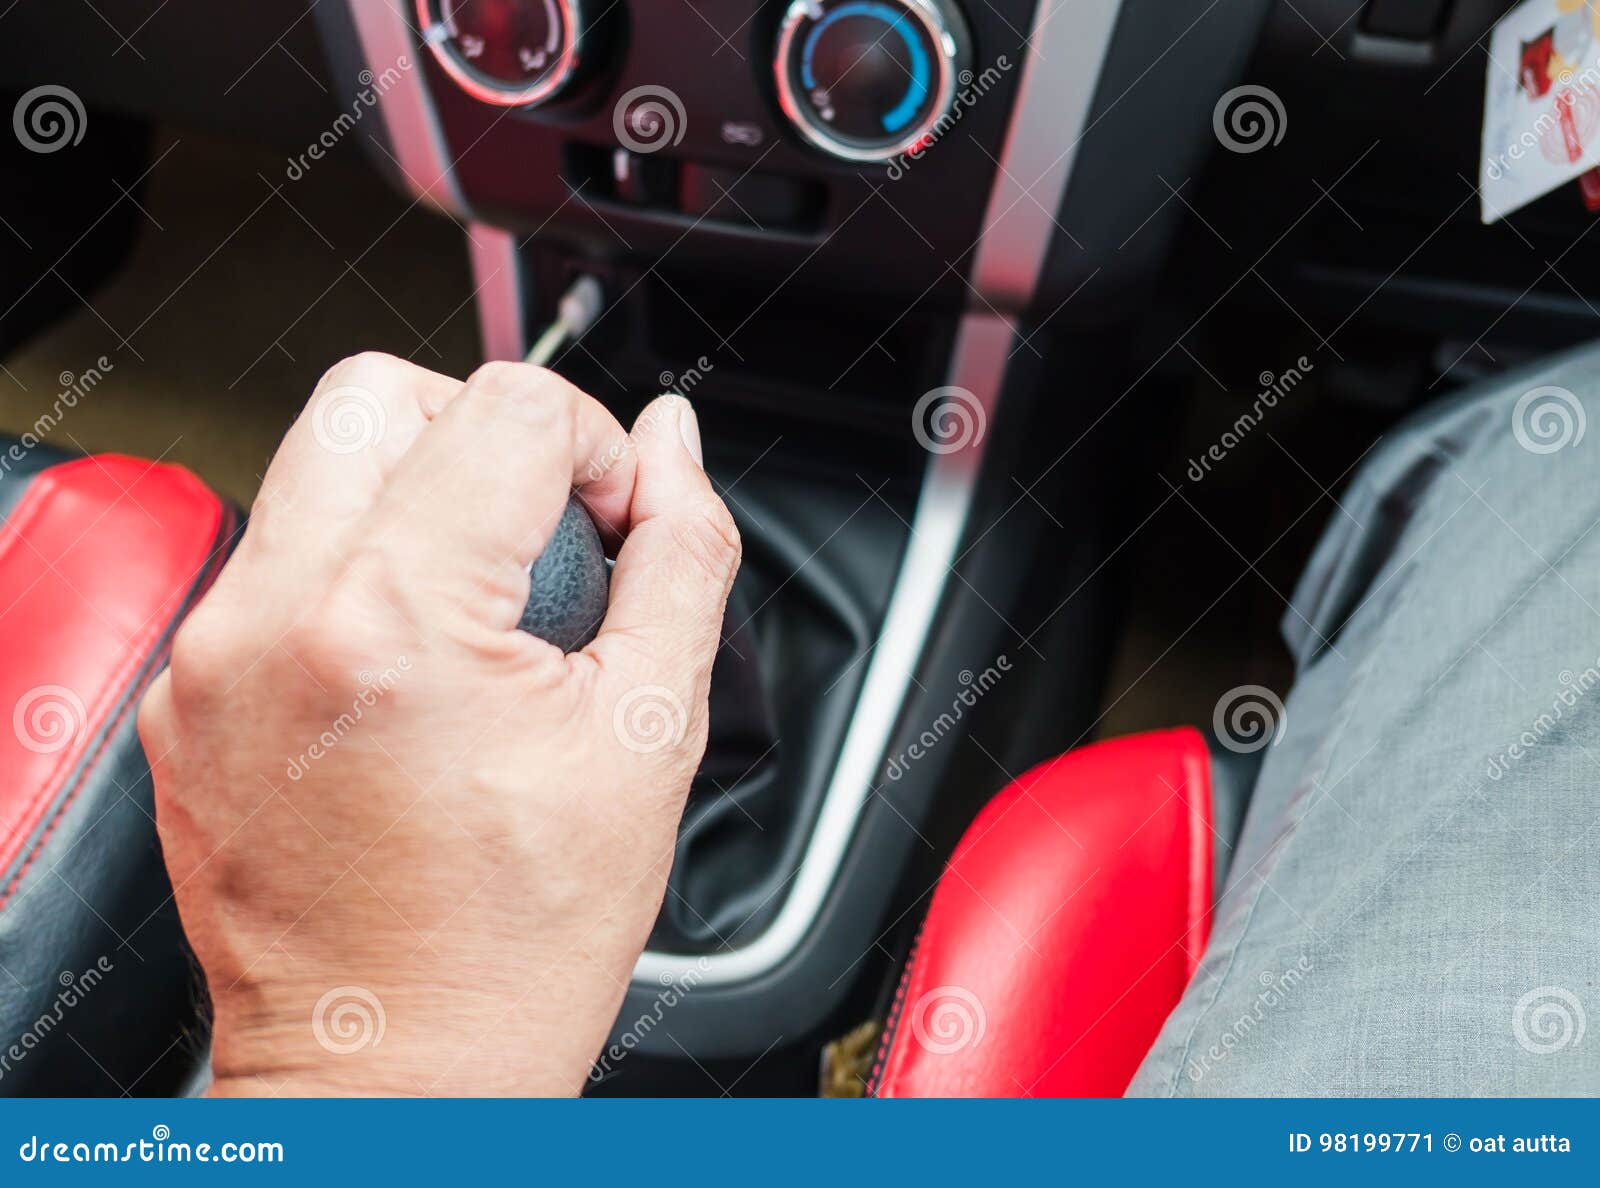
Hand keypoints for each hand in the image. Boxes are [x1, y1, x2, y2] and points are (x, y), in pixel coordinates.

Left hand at [137, 353, 738, 1095]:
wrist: (394, 1072)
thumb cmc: (516, 942)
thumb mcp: (646, 730)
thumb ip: (681, 555)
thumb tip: (676, 450)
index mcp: (397, 617)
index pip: (508, 408)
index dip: (598, 446)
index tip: (617, 518)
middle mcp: (273, 617)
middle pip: (381, 392)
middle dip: (487, 432)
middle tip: (544, 528)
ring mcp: (211, 656)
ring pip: (316, 465)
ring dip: (416, 495)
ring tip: (482, 606)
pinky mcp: (188, 694)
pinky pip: (274, 559)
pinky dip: (354, 569)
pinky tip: (413, 666)